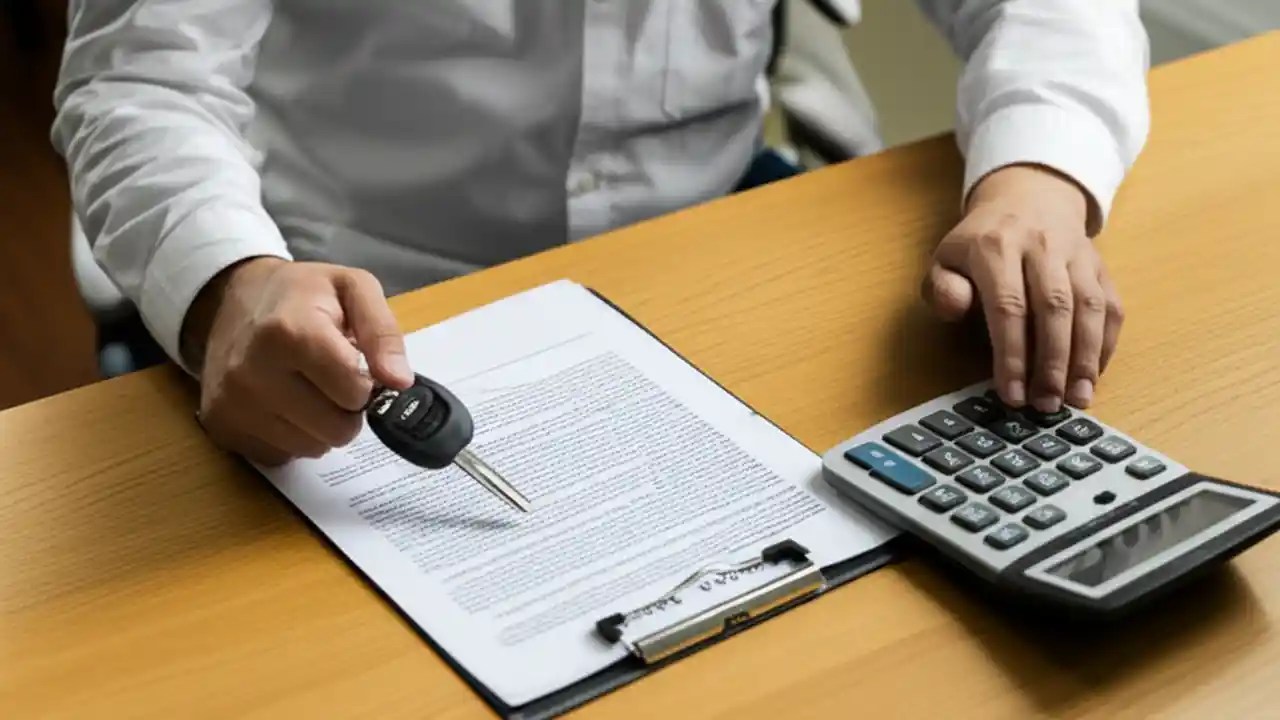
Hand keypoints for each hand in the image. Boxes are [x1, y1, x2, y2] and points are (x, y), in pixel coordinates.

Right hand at [182, 257, 413, 464]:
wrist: (230, 298)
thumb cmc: (301, 293)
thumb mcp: (353, 288)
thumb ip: (383, 332)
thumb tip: (400, 382)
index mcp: (289, 332)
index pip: (354, 391)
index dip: (365, 382)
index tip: (355, 364)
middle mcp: (253, 373)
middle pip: (337, 429)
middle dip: (347, 409)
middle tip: (333, 381)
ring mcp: (232, 405)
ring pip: (312, 448)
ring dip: (320, 425)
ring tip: (307, 388)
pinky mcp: (222, 428)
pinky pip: (282, 455)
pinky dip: (291, 435)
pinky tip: (283, 403)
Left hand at [922, 165, 1123, 411]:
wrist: (1029, 195)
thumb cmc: (980, 242)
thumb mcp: (946, 258)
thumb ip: (941, 287)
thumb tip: (955, 309)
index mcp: (996, 247)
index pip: (1007, 307)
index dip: (1012, 355)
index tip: (1011, 394)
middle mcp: (1041, 247)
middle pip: (1053, 309)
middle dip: (1052, 362)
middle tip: (1047, 405)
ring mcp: (1076, 254)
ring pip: (1089, 307)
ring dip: (1085, 358)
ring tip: (1077, 399)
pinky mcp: (1100, 265)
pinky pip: (1110, 306)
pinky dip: (1105, 344)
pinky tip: (1093, 375)